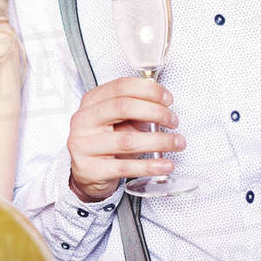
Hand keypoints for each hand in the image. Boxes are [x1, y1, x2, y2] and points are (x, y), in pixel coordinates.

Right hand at [66, 76, 184, 201]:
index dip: (149, 90)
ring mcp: (84, 145)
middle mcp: (84, 120)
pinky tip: (164, 165)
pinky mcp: (90, 169)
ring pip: (127, 140)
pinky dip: (149, 166)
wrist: (85, 174)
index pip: (121, 87)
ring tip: (177, 143)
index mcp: (91, 102)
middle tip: (173, 121)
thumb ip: (134, 110)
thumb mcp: (115, 120)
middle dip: (156, 112)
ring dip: (159, 141)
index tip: (168, 99)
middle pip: (123, 107)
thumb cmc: (104, 142)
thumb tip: (163, 106)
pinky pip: (125, 167)